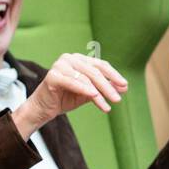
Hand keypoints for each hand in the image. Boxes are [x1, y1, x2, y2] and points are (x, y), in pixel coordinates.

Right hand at [11, 53, 126, 139]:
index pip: (100, 65)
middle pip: (94, 72)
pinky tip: (94, 96)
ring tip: (107, 105)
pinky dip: (84, 89)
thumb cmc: (65, 98)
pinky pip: (72, 82)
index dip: (114, 75)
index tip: (125, 87)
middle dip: (108, 86)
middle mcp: (70, 58)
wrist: (43, 109)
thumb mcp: (89, 93)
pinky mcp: (52, 75)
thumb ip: (104, 88)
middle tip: (118, 99)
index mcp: (79, 59)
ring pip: (85, 78)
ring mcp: (60, 65)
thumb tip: (123, 88)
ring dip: (99, 93)